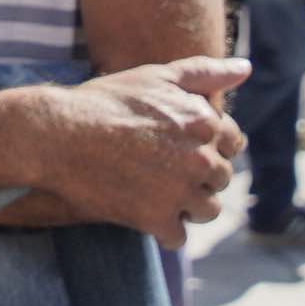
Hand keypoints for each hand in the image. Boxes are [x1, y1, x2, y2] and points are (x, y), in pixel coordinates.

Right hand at [39, 59, 249, 246]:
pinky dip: (163, 230)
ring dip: (186, 206)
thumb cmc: (107, 101)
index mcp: (205, 122)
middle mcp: (200, 158)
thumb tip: (246, 69)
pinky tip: (143, 213)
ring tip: (156, 192)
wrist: (58, 134)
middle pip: (219, 179)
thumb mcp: (158, 76)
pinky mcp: (156, 219)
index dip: (207, 145)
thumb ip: (206, 72)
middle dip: (197, 176)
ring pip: (206, 211)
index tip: (179, 145)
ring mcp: (180, 191)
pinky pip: (177, 236)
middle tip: (160, 169)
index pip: (232, 143)